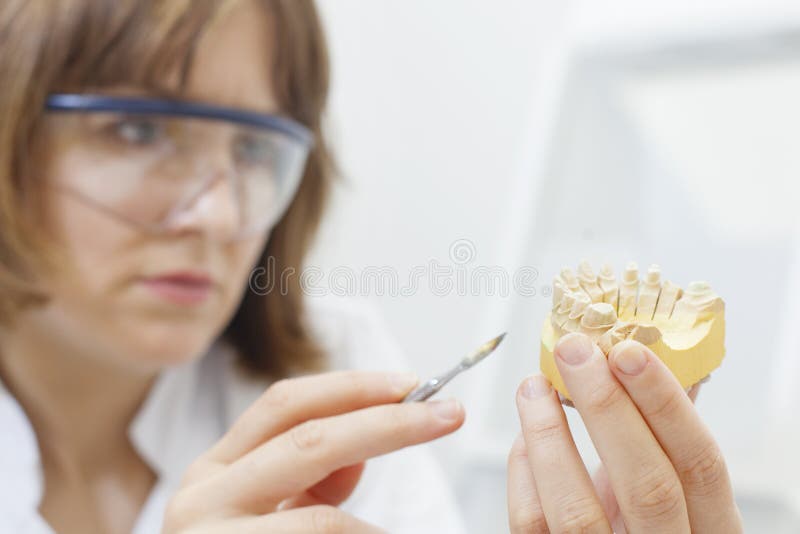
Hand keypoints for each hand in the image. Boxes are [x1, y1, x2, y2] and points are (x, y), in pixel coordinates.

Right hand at [162, 370, 464, 532]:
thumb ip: (310, 483)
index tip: (409, 385)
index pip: (286, 404)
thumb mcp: (267, 516)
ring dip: (377, 521)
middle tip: (447, 414)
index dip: (351, 387)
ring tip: (398, 528)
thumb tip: (363, 453)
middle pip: (309, 440)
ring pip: (321, 518)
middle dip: (389, 424)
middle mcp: (202, 496)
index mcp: (215, 469)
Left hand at [507, 333, 742, 532]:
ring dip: (550, 435)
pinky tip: (525, 437)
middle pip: (647, 486)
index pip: (702, 467)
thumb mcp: (672, 491)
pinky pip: (532, 523)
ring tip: (533, 386)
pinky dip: (524, 471)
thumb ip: (665, 437)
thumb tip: (660, 359)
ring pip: (576, 511)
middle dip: (608, 408)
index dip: (666, 405)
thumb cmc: (645, 528)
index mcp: (711, 531)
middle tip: (575, 351)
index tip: (628, 351)